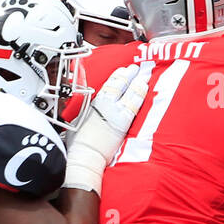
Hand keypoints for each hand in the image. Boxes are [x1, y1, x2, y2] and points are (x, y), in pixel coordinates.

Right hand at [63, 63, 151, 192]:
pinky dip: (140, 96)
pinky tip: (144, 91)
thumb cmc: (78, 143)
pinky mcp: (124, 124)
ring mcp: (117, 114)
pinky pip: (135, 106)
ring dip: (138, 84)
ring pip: (131, 94)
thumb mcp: (78, 122)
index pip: (110, 84)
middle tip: (136, 68)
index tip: (124, 70)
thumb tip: (89, 113)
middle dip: (130, 75)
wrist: (85, 156)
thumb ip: (88, 114)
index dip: (119, 75)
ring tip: (144, 78)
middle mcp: (107, 106)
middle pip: (121, 85)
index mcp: (96, 104)